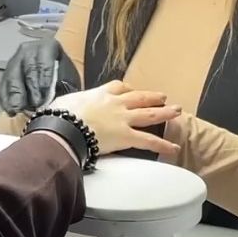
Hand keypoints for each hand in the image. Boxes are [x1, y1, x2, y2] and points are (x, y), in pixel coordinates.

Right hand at [0, 39, 81, 115]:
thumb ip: (62, 87)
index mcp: (47, 46)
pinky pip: (3, 86)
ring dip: (15, 96)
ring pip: (12, 78)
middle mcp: (29, 50)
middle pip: (27, 69)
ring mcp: (15, 61)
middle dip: (31, 89)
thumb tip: (55, 100)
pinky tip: (10, 111)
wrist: (56, 75)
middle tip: (35, 105)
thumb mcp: (69, 79)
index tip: (45, 93)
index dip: (44, 78)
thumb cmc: (64, 77)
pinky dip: (6, 100)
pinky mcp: (6, 74)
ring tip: (18, 110)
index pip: (44, 61)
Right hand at [46, 81, 180, 156]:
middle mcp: (115, 104)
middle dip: (152, 97)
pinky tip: (174, 148)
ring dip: (165, 113)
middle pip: (139, 97)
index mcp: (99, 95)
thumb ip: (69, 104)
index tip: (130, 90)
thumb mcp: (63, 103)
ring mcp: (123, 119)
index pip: (117, 87)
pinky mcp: (126, 136)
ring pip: (149, 114)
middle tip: (164, 97)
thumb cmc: (59, 116)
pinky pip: (149, 140)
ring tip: (178, 112)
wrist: (64, 127)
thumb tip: (60, 107)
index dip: (127, 89)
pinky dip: (163, 144)